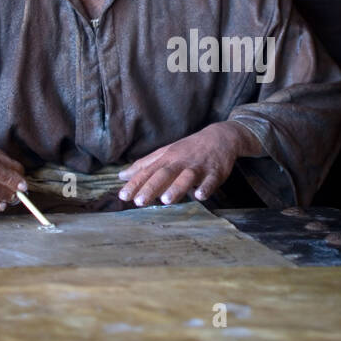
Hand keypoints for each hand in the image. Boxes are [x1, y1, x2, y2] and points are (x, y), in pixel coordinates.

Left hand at [117, 122, 260, 205]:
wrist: (220, 137)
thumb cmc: (188, 149)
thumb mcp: (165, 153)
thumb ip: (144, 165)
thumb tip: (121, 176)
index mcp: (167, 158)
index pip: (148, 172)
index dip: (135, 184)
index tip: (123, 196)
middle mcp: (180, 162)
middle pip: (164, 174)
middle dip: (151, 187)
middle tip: (139, 202)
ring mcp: (198, 167)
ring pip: (186, 177)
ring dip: (176, 188)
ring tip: (165, 200)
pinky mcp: (215, 172)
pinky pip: (211, 181)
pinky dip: (206, 188)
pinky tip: (200, 196)